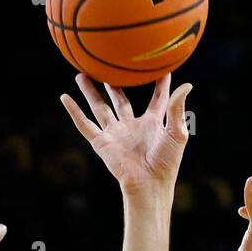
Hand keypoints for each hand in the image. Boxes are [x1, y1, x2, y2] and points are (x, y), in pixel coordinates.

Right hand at [60, 73, 191, 193]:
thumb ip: (177, 108)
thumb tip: (186, 85)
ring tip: (82, 75)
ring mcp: (115, 134)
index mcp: (152, 124)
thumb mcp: (176, 133)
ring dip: (90, 92)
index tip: (159, 66)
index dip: (160, 84)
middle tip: (108, 69)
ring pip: (99, 107)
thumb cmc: (166, 163)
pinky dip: (73, 111)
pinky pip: (84, 124)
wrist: (148, 184)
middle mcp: (131, 126)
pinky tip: (64, 97)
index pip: (157, 99)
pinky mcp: (102, 142)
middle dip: (113, 85)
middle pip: (120, 100)